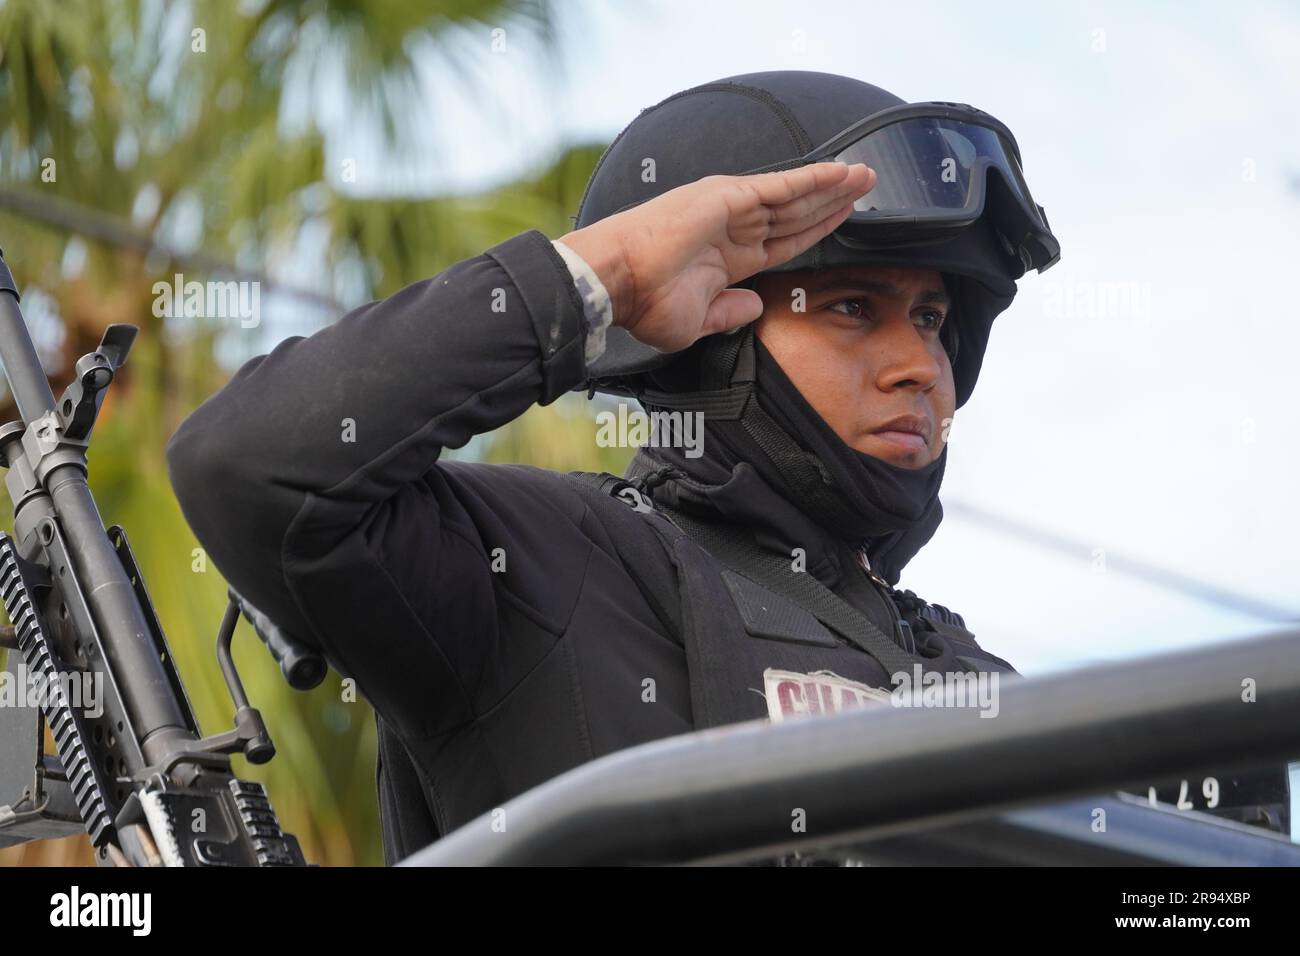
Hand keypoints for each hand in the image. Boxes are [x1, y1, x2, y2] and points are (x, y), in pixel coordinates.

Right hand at [557, 161, 874, 353]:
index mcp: (727, 259)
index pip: (784, 242)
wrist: (618, 281)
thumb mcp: (697, 321)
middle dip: (833, 203)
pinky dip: (812, 179)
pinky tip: (839, 174)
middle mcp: (733, 230)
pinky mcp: (728, 196)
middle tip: (866, 187)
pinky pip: (781, 186)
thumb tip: (756, 306)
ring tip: (866, 176)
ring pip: (795, 196)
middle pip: (797, 214)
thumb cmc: (644, 302)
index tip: (842, 223)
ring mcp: (731, 210)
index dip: (816, 232)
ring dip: (832, 186)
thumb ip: (730, 313)